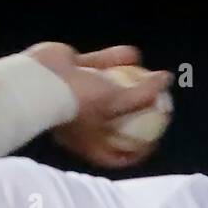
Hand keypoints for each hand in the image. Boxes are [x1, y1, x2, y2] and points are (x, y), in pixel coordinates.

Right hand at [25, 42, 172, 168]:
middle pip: (115, 120)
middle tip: (157, 103)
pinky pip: (96, 65)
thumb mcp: (118, 104)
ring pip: (107, 88)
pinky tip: (134, 53)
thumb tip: (167, 81)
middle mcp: (81, 120)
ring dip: (127, 80)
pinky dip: (115, 59)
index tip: (156, 141)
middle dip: (136, 112)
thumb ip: (144, 95)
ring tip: (148, 73)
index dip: (138, 151)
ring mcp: (74, 95)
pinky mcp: (69, 70)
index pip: (116, 154)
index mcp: (87, 142)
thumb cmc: (80, 103)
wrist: (40, 80)